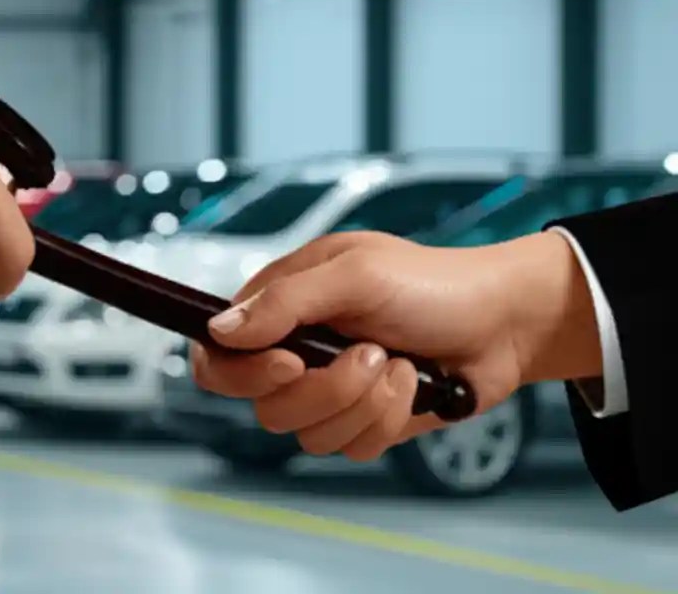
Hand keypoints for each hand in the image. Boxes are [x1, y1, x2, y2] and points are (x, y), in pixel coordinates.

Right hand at [192, 230, 601, 461]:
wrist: (505, 322)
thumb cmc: (434, 283)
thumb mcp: (357, 275)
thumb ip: (285, 302)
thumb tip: (219, 331)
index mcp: (280, 308)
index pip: (217, 355)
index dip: (241, 373)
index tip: (291, 364)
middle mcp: (296, 352)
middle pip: (263, 405)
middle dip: (326, 389)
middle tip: (369, 353)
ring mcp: (328, 390)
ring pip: (306, 434)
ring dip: (363, 402)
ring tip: (398, 363)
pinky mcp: (361, 421)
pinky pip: (349, 447)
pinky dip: (386, 420)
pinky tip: (411, 386)